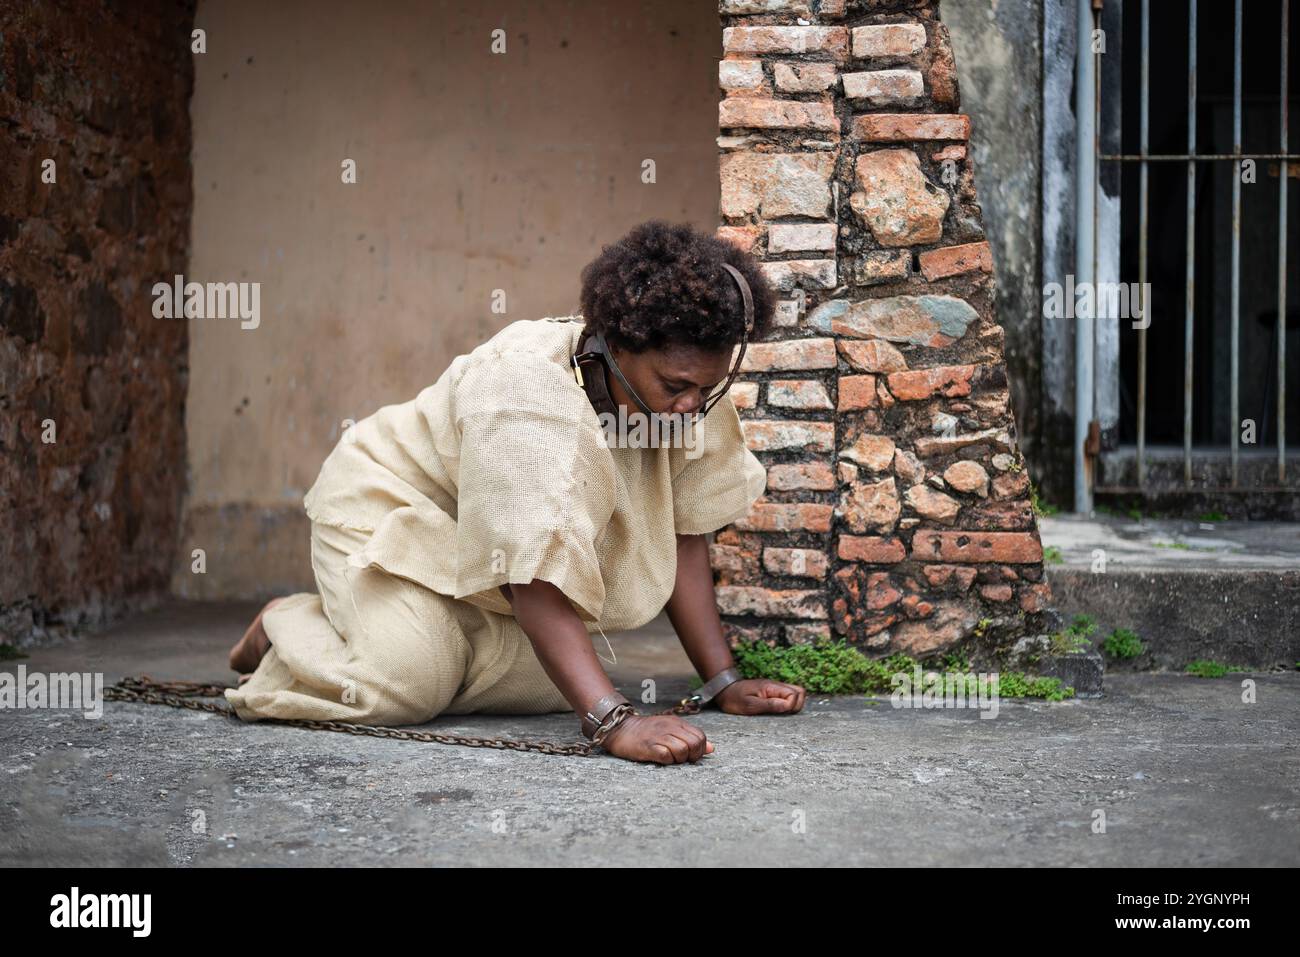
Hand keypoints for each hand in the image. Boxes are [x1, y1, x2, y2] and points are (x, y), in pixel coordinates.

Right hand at [597, 713, 713, 764]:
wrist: (620, 728)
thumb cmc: (646, 732)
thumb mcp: (670, 729)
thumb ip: (690, 737)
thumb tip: (710, 748)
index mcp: (677, 723)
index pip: (700, 736)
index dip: (699, 749)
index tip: (690, 755)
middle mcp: (670, 727)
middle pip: (694, 743)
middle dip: (692, 756)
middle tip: (682, 759)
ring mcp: (659, 736)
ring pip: (682, 750)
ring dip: (679, 759)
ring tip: (670, 758)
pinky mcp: (648, 746)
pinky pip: (666, 755)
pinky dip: (667, 761)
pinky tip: (661, 758)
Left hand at [713, 678, 804, 715]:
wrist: (724, 690)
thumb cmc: (734, 698)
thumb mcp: (749, 704)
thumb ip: (769, 704)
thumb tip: (788, 706)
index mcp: (771, 687)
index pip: (795, 694)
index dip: (791, 705)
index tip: (779, 711)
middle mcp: (776, 686)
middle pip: (800, 692)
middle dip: (797, 705)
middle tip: (783, 713)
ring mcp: (775, 689)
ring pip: (796, 694)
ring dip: (793, 705)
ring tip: (780, 713)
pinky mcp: (772, 693)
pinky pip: (787, 697)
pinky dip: (787, 704)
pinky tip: (777, 711)